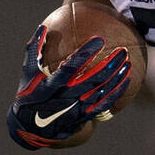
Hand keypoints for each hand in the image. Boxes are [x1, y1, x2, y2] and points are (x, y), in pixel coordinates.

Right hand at [7, 25, 130, 149]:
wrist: (31, 127)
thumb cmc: (30, 92)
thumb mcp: (27, 72)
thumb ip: (34, 50)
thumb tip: (44, 27)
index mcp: (49, 86)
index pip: (70, 68)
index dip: (85, 55)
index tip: (98, 40)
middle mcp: (64, 98)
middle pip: (91, 80)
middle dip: (108, 65)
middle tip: (122, 51)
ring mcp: (75, 109)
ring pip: (101, 94)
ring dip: (115, 79)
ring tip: (127, 63)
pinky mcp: (83, 117)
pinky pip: (104, 105)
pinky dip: (116, 93)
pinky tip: (128, 80)